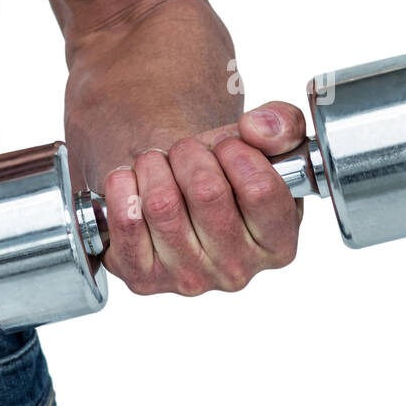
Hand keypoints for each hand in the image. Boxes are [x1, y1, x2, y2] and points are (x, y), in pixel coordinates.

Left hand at [101, 102, 304, 295]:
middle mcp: (237, 272)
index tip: (226, 147)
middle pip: (206, 191)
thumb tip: (256, 129)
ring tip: (160, 167)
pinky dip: (122, 185)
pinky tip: (134, 184)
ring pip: (161, 203)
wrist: (174, 187)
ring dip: (153, 165)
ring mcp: (189, 280)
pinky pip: (125, 219)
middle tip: (186, 153)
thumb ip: (284, 125)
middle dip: (189, 152)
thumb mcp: (265, 142)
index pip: (260, 189)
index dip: (237, 152)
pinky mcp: (143, 278)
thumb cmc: (224, 169)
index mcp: (277, 244)